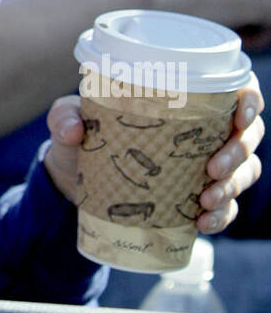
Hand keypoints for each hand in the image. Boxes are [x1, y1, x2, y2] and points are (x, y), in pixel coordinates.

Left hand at [43, 78, 263, 236]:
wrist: (75, 180)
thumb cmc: (83, 135)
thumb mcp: (67, 118)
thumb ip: (64, 116)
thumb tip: (75, 130)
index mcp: (188, 100)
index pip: (237, 91)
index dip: (249, 100)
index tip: (240, 116)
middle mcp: (206, 131)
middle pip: (249, 135)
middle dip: (240, 152)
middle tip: (212, 168)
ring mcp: (207, 165)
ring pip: (245, 171)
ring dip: (233, 186)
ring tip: (206, 199)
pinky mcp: (199, 197)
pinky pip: (227, 208)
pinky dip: (222, 216)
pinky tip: (203, 221)